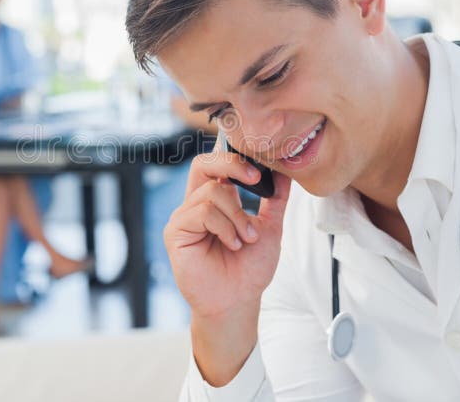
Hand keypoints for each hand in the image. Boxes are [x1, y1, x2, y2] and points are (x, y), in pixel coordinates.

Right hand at [167, 152, 290, 317]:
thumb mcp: (270, 227)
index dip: (237, 159)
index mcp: (216, 199)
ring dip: (237, 216)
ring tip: (246, 239)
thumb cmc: (249, 268)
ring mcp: (184, 217)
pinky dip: (224, 227)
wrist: (238, 301)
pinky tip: (232, 244)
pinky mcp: (175, 232)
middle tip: (254, 179)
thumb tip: (285, 171)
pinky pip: (201, 213)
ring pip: (211, 193)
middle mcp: (196, 204)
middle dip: (231, 166)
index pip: (217, 163)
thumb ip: (276, 198)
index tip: (261, 172)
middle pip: (203, 164)